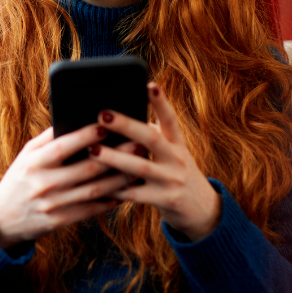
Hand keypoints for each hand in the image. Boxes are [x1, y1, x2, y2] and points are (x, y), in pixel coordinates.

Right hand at [0, 123, 134, 249]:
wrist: (2, 218)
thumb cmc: (20, 178)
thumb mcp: (26, 155)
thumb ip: (48, 138)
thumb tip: (74, 118)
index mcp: (34, 162)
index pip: (63, 146)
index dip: (86, 136)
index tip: (107, 125)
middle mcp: (43, 183)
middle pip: (86, 169)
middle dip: (115, 156)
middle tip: (137, 144)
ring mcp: (52, 205)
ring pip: (94, 190)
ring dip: (119, 179)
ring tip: (137, 167)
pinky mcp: (59, 221)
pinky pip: (90, 210)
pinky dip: (109, 200)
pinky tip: (124, 191)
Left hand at [89, 83, 221, 241]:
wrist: (200, 208)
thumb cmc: (174, 172)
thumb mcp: (171, 152)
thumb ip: (151, 136)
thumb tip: (117, 119)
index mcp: (177, 143)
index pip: (170, 118)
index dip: (161, 102)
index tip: (149, 84)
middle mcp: (176, 158)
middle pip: (151, 138)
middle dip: (126, 125)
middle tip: (102, 114)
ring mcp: (171, 180)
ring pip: (140, 167)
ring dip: (114, 158)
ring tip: (92, 149)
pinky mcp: (165, 200)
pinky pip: (135, 194)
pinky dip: (116, 188)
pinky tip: (97, 184)